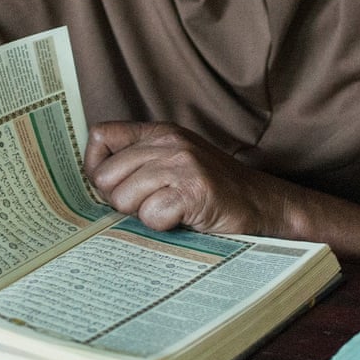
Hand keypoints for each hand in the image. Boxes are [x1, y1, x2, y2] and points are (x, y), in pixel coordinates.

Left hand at [84, 121, 288, 234]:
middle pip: (104, 177)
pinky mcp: (194, 190)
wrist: (266, 206)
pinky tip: (184, 220)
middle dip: (120, 201)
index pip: (99, 136)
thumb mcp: (175, 164)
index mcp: (159, 132)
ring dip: (143, 216)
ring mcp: (182, 164)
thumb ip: (139, 163)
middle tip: (151, 207)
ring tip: (171, 212)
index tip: (113, 188)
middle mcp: (168, 142)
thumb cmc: (215, 192)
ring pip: (123, 199)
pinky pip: (150, 216)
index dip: (97, 169)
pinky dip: (163, 227)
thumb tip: (93, 183)